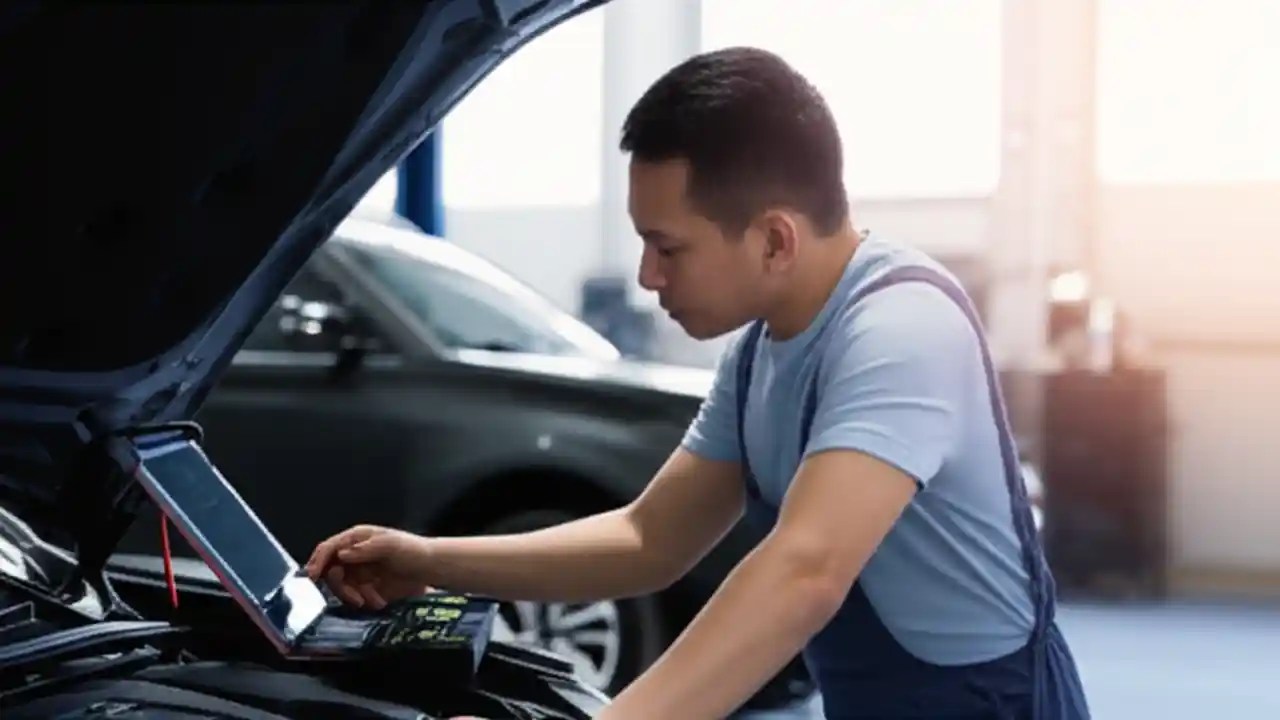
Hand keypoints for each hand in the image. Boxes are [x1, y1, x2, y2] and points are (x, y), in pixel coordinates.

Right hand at [304, 524, 432, 609]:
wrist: (430, 569)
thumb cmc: (412, 551)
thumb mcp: (390, 545)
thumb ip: (365, 549)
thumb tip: (341, 554)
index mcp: (356, 539)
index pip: (329, 548)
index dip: (318, 561)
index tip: (313, 577)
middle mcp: (353, 555)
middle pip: (329, 570)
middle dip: (339, 586)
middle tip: (355, 597)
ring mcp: (357, 571)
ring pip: (340, 587)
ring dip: (353, 596)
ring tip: (373, 600)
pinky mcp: (364, 587)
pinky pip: (353, 596)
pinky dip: (363, 600)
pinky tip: (379, 601)